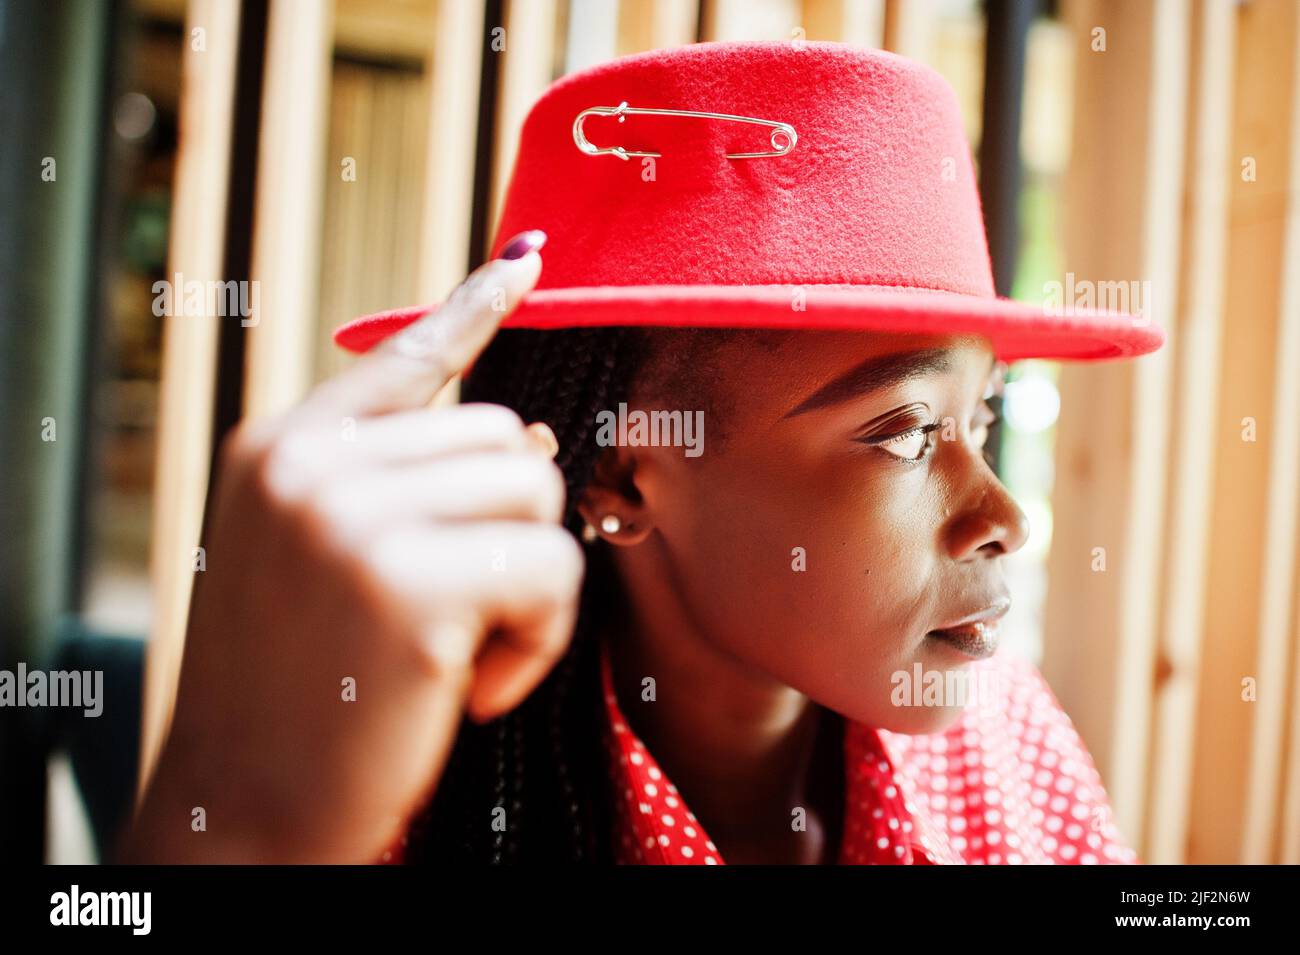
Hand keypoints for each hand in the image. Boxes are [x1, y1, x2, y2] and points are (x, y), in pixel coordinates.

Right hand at [118, 231, 582, 862]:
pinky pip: (552, 570)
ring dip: (527, 586)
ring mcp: (351, 517)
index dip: (472, 309)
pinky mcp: (408, 581)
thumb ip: (401, 487)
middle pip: (500, 439)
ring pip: (534, 497)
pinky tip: (471, 691)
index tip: (526, 260)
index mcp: (280, 450)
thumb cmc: (302, 694)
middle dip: (507, 531)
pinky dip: (539, 641)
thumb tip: (523, 438)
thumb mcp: (321, 565)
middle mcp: (308, 465)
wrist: (245, 812)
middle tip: (454, 614)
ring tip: (459, 650)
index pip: (400, 359)